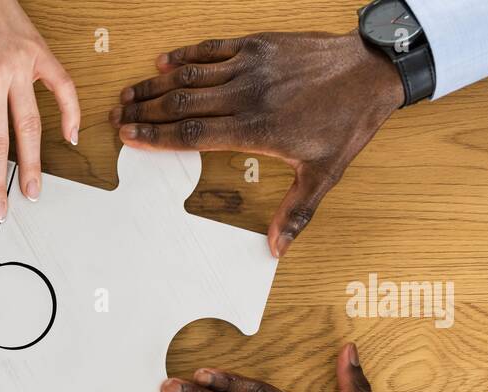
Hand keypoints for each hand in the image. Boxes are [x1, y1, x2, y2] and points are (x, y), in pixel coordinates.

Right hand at [111, 32, 402, 255]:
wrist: (371, 71)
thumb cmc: (347, 123)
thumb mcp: (324, 173)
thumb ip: (296, 211)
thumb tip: (277, 249)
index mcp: (254, 129)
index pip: (192, 133)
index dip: (155, 136)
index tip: (128, 137)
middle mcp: (245, 95)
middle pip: (181, 104)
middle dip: (144, 111)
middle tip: (116, 116)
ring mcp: (249, 67)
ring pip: (190, 75)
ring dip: (155, 84)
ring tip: (128, 93)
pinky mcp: (257, 45)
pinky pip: (212, 49)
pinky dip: (185, 55)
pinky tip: (164, 61)